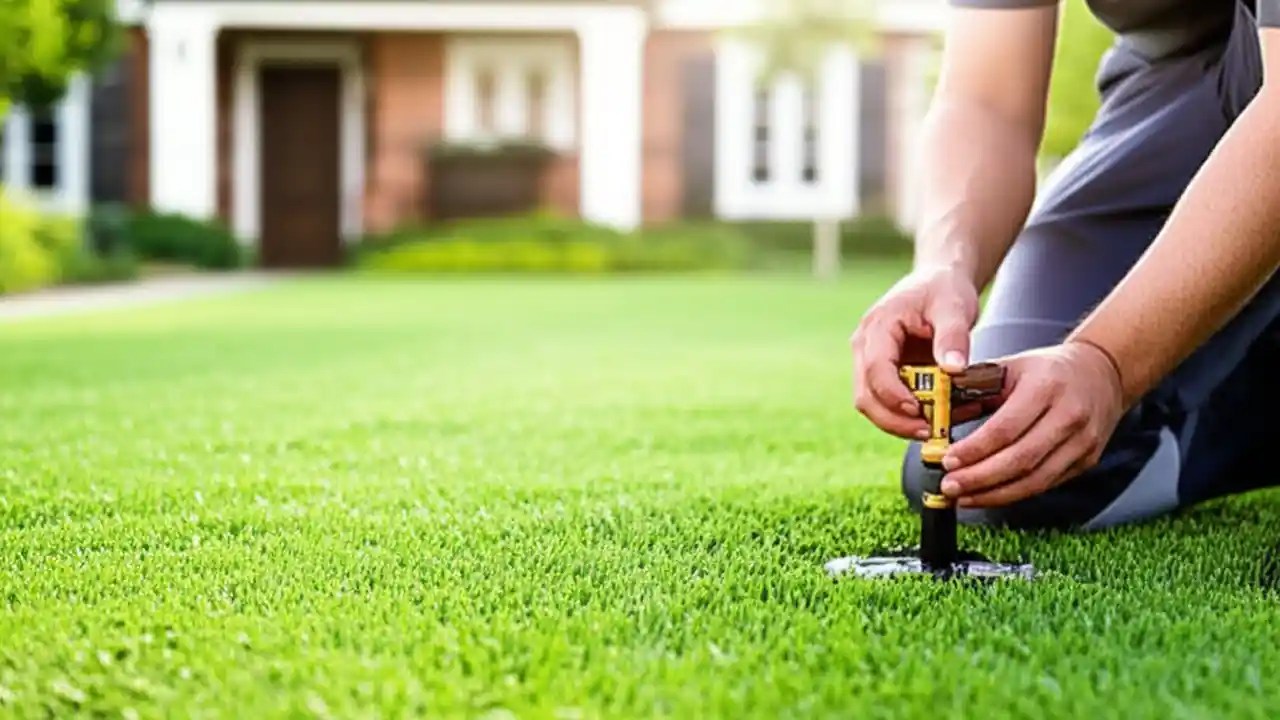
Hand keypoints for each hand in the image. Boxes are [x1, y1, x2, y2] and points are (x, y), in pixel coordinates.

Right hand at [850, 264, 979, 438]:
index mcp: (878, 327)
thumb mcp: (954, 307)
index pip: (876, 369)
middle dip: (894, 420)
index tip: (919, 411)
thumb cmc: (944, 290)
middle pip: (866, 396)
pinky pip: (888, 403)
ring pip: (873, 405)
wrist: (937, 281)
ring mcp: (871, 362)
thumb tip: (954, 369)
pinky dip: (909, 416)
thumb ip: (954, 337)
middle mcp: (865, 347)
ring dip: (900, 423)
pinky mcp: (883, 374)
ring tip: (936, 430)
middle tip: (928, 433)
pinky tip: (938, 419)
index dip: (893, 395)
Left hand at [939, 340, 1125, 507]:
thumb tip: (936, 420)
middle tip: (949, 486)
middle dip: (980, 478)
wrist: (1103, 373)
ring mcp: (1082, 442)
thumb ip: (973, 390)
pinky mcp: (1087, 461)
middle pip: (1020, 459)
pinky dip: (1014, 494)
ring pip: (1035, 480)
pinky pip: (1046, 484)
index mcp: (1046, 386)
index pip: (1006, 427)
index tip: (946, 461)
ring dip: (994, 494)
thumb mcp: (1009, 367)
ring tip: (963, 497)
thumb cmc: (1048, 370)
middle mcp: (1069, 416)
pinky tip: (989, 495)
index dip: (975, 449)